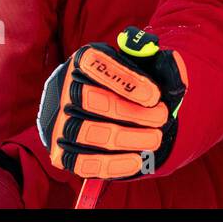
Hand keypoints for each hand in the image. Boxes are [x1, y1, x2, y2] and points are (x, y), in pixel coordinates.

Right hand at [38, 26, 186, 179]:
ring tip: (155, 138)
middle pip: (94, 101)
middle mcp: (64, 89)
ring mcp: (59, 123)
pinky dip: (113, 164)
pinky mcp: (60, 154)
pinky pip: (84, 163)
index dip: (127, 81)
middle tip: (161, 117)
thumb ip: (149, 58)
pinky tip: (136, 160)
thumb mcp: (132, 64)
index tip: (154, 95)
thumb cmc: (119, 84)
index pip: (97, 64)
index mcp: (82, 61)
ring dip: (129, 138)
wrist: (91, 111)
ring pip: (91, 133)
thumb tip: (163, 56)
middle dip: (133, 113)